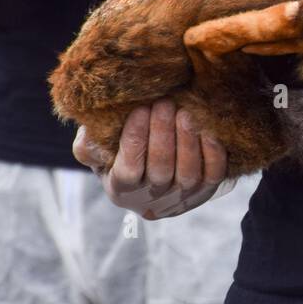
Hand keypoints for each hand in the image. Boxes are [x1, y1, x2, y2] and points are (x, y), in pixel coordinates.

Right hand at [73, 100, 228, 219]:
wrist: (153, 164)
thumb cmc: (118, 151)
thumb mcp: (96, 149)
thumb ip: (89, 144)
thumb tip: (92, 133)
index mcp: (122, 190)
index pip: (128, 171)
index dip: (134, 141)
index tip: (139, 110)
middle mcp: (153, 200)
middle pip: (161, 170)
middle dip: (163, 134)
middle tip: (164, 103)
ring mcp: (182, 197)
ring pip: (188, 174)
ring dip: (187, 141)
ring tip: (184, 112)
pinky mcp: (207, 189)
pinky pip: (213, 173)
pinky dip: (212, 151)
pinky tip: (207, 126)